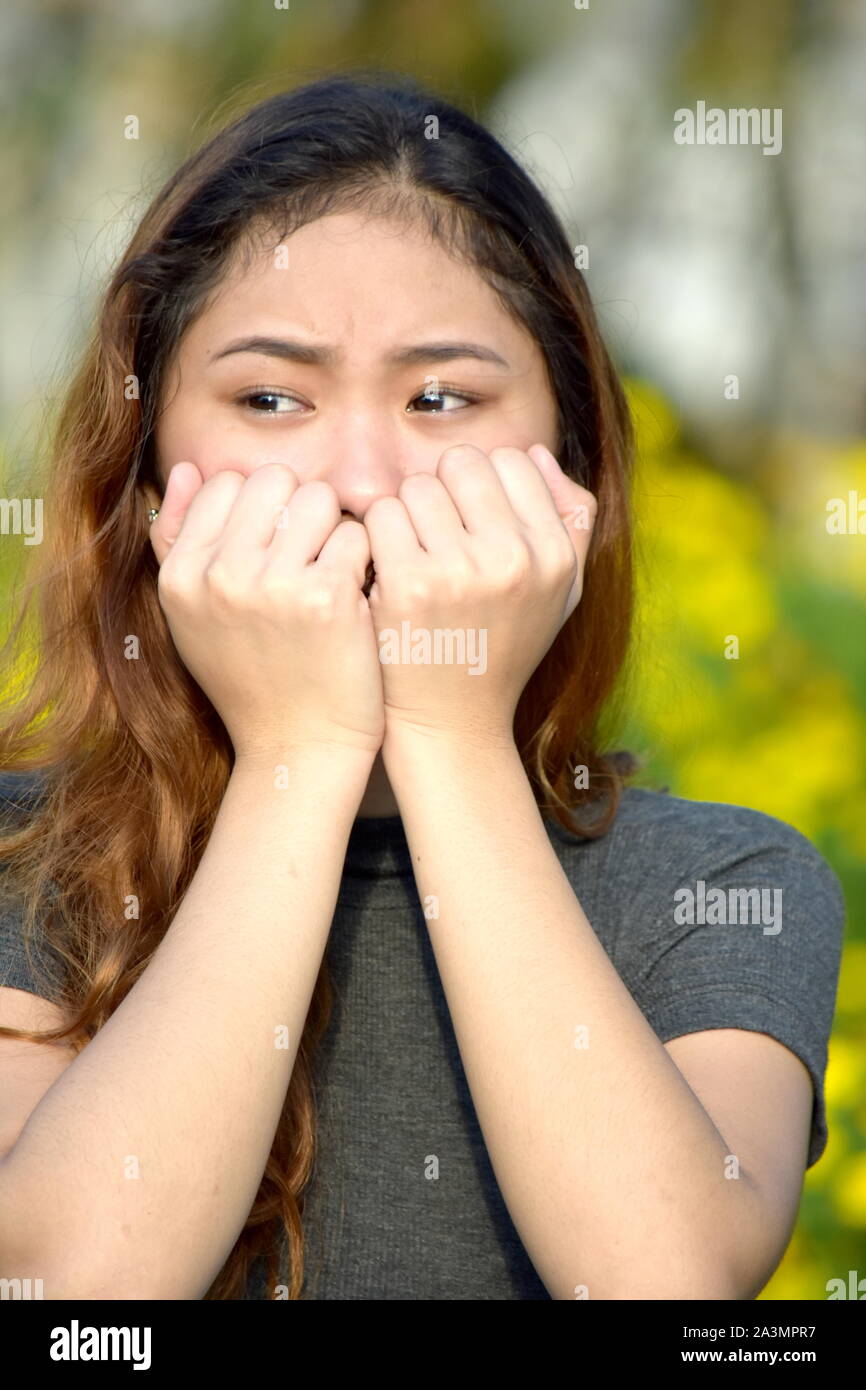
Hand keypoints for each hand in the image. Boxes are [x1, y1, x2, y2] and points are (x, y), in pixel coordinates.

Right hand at [148, 461, 384, 760]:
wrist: (299, 748)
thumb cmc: (252, 677)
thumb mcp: (194, 616)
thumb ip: (179, 541)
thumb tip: (184, 469)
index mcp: (182, 576)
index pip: (227, 483)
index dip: (262, 509)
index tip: (274, 552)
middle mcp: (219, 576)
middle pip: (275, 479)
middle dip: (300, 509)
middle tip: (310, 558)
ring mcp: (272, 586)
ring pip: (319, 499)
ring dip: (335, 530)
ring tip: (332, 574)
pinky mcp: (327, 598)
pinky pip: (356, 536)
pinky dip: (364, 562)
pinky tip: (356, 598)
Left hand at [363, 443, 596, 744]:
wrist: (454, 723)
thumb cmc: (504, 647)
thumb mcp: (561, 592)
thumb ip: (570, 520)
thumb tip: (534, 453)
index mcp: (554, 554)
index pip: (512, 459)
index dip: (484, 484)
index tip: (470, 522)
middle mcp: (514, 559)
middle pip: (462, 463)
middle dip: (442, 491)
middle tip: (435, 535)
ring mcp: (460, 572)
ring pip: (416, 486)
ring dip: (406, 515)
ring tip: (412, 556)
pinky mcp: (408, 586)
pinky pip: (381, 516)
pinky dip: (376, 537)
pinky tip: (385, 570)